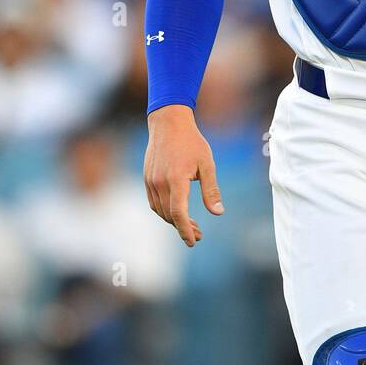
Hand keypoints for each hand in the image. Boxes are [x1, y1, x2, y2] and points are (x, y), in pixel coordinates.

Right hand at [144, 104, 223, 246]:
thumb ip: (211, 190)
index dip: (185, 230)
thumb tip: (218, 213)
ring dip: (173, 221)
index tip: (193, 241)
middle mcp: (160, 182)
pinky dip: (164, 211)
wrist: (168, 123)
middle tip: (198, 235)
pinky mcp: (147, 178)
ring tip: (190, 225)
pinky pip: (153, 201)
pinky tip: (176, 211)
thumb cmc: (191, 142)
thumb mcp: (207, 164)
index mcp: (176, 179)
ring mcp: (151, 180)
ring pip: (160, 210)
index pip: (179, 213)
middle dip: (183, 228)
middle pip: (170, 215)